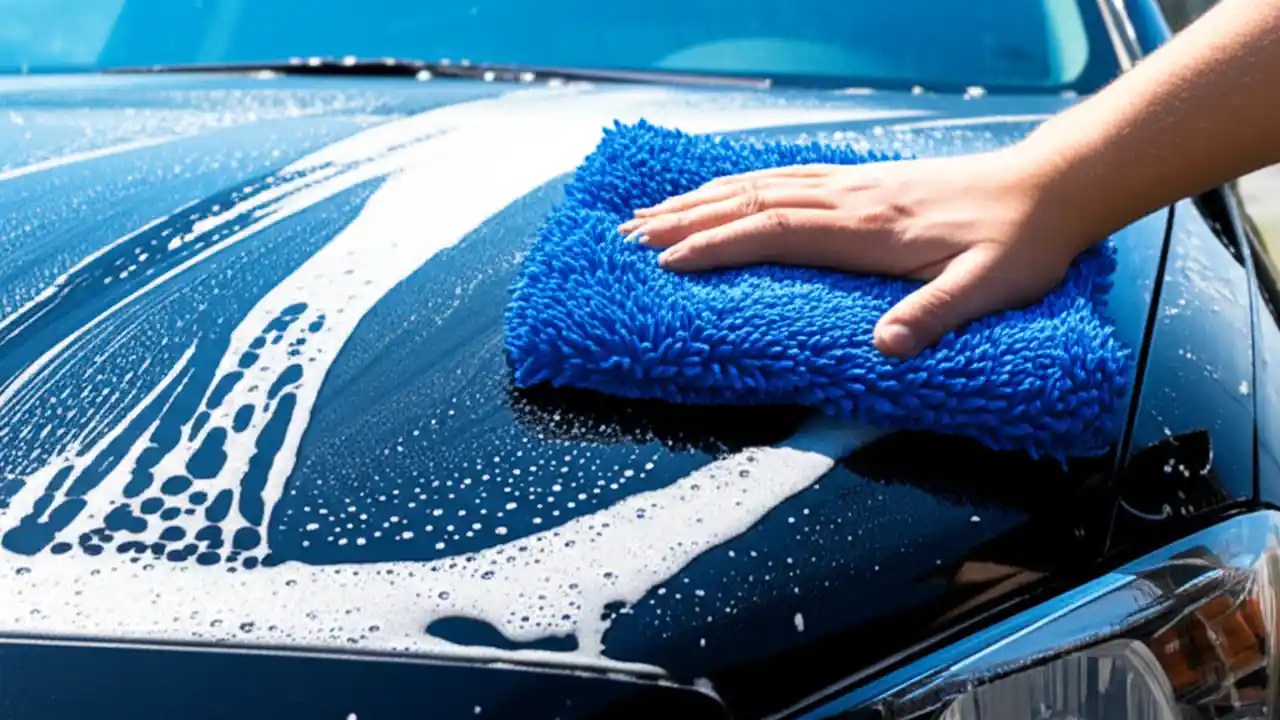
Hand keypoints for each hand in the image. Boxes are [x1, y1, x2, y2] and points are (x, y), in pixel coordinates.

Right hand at [618, 149, 1095, 356]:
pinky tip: (721, 190)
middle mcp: (852, 199)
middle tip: (630, 236)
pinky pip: (786, 177)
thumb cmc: (1021, 244)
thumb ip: (936, 314)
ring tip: (653, 213)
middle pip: (753, 202)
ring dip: (703, 199)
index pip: (777, 231)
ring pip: (762, 184)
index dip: (719, 245)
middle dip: (687, 219)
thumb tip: (884, 347)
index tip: (667, 261)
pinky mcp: (863, 182)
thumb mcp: (991, 288)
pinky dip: (741, 182)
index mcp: (871, 228)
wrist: (1049, 188)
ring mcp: (854, 185)